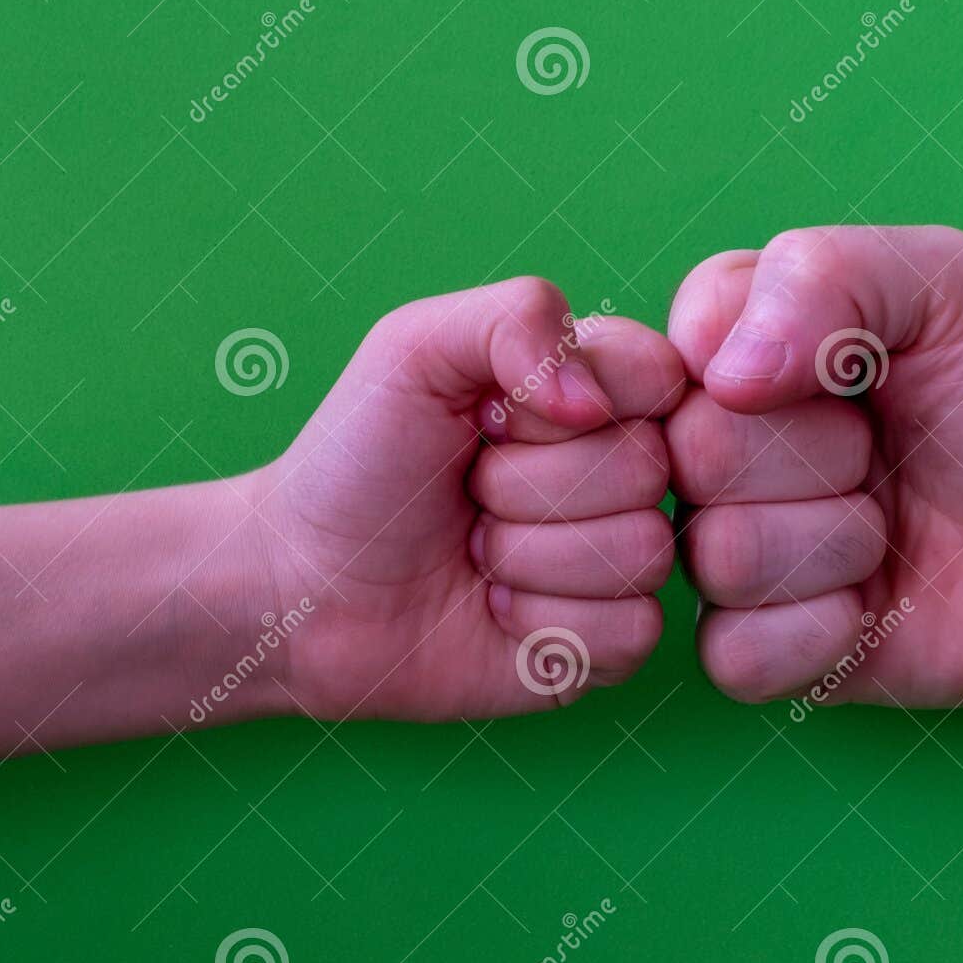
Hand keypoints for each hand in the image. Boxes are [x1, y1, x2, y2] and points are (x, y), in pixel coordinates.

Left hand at [253, 277, 681, 722]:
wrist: (302, 585)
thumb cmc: (357, 461)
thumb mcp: (416, 348)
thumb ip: (518, 319)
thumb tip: (596, 402)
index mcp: (593, 389)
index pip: (660, 376)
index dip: (572, 405)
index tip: (494, 416)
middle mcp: (621, 471)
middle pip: (650, 468)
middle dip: (529, 485)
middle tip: (469, 493)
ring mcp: (621, 559)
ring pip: (642, 552)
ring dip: (528, 557)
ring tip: (474, 552)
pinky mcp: (609, 643)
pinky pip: (632, 629)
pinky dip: (543, 621)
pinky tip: (494, 609)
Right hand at [663, 225, 962, 706]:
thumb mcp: (946, 284)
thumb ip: (825, 275)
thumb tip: (723, 374)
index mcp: (736, 355)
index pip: (661, 354)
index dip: (752, 370)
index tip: (847, 371)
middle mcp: (718, 457)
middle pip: (691, 456)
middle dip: (820, 454)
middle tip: (886, 453)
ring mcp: (737, 557)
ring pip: (717, 557)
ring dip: (837, 543)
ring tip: (894, 528)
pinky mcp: (767, 650)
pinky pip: (735, 653)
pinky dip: (820, 632)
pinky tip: (876, 607)